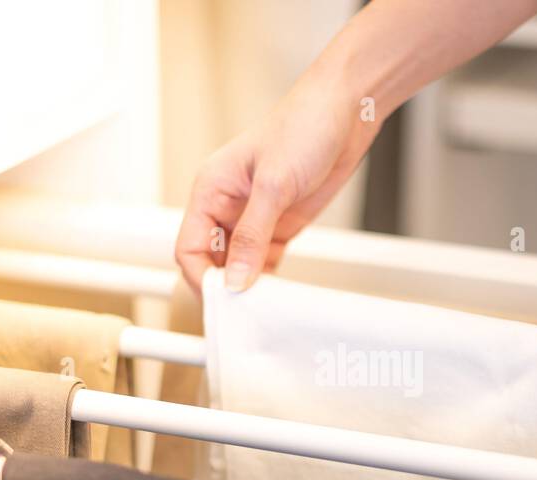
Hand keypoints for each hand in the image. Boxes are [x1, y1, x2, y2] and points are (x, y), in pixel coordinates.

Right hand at [175, 75, 378, 293]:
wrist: (347, 111)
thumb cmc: (303, 126)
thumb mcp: (274, 184)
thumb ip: (252, 235)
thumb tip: (234, 280)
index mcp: (211, 190)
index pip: (189, 247)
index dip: (201, 277)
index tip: (223, 300)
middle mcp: (227, 207)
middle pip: (210, 261)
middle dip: (224, 286)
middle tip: (245, 310)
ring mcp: (254, 218)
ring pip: (238, 266)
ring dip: (248, 286)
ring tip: (264, 305)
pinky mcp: (280, 225)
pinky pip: (265, 262)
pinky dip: (269, 279)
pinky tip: (280, 292)